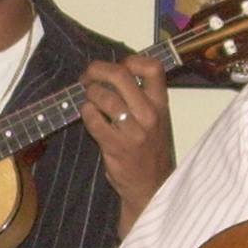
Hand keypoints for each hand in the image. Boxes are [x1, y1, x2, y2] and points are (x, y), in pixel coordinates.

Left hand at [77, 55, 173, 229]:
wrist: (151, 187)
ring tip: (87, 98)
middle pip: (121, 76)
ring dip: (89, 93)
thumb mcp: (155, 120)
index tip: (119, 67)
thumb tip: (110, 73)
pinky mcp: (116, 146)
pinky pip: (94, 120)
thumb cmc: (149, 150)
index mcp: (161, 104)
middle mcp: (150, 115)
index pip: (153, 68)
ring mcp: (133, 132)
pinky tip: (87, 115)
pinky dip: (86, 112)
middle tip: (88, 76)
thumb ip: (140, 97)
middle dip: (98, 70)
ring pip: (105, 98)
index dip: (132, 60)